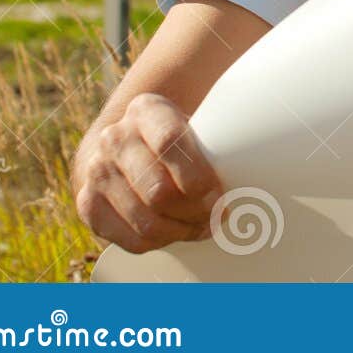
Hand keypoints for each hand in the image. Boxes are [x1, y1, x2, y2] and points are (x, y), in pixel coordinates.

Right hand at [73, 93, 223, 253]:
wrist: (121, 146)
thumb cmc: (175, 137)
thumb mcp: (193, 122)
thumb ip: (218, 138)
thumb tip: (264, 160)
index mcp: (147, 110)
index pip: (170, 143)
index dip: (198, 177)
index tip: (221, 196)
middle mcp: (115, 138)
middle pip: (158, 190)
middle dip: (195, 212)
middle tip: (217, 216)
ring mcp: (97, 171)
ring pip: (146, 220)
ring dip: (182, 231)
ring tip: (202, 227)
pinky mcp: (88, 203)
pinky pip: (129, 238)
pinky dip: (159, 243)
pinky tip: (176, 233)